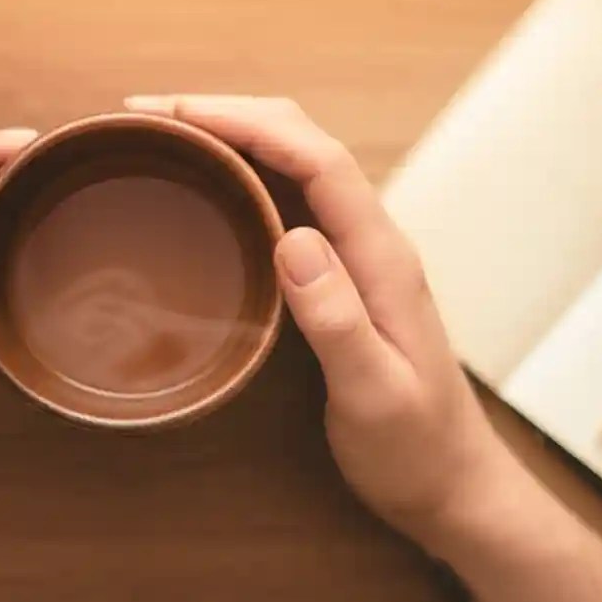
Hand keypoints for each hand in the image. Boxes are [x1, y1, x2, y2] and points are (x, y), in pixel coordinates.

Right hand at [125, 95, 516, 541]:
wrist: (452, 486)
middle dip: (232, 116)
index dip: (251, 124)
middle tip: (149, 117)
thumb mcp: (373, 395)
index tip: (180, 115)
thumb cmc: (414, 450)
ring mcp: (358, 260)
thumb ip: (337, 319)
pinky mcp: (342, 281)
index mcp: (382, 259)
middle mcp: (372, 244)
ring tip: (165, 137)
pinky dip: (245, 181)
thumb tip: (292, 239)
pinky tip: (209, 191)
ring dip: (236, 139)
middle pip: (305, 146)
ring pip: (296, 170)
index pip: (319, 160)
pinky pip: (291, 208)